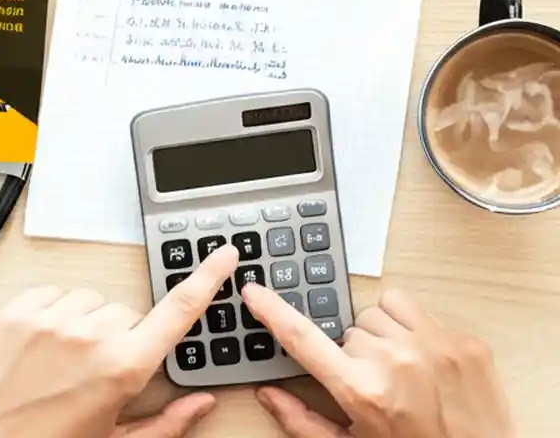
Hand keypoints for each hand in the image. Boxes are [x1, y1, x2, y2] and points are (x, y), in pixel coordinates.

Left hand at [0, 245, 239, 437]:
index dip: (207, 279)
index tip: (224, 256)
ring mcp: (52, 319)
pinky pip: (53, 293)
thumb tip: (202, 402)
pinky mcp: (18, 310)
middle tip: (100, 371)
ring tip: (68, 360)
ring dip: (88, 321)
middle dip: (124, 336)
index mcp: (123, 367)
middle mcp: (90, 335)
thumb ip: (167, 423)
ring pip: (92, 300)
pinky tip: (46, 345)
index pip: (178, 311)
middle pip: (129, 312)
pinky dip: (54, 312)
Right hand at [243, 285, 514, 437]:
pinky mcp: (461, 340)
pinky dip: (411, 326)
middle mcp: (394, 362)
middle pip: (348, 330)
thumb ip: (303, 421)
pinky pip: (414, 307)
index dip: (273, 312)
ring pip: (378, 313)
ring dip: (381, 334)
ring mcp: (432, 346)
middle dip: (353, 351)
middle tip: (374, 383)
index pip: (303, 339)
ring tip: (399, 369)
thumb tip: (267, 395)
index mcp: (361, 391)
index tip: (254, 292)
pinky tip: (421, 357)